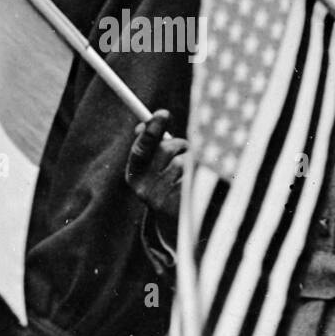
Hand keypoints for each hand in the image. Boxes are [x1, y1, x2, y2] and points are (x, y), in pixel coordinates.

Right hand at [125, 109, 186, 223]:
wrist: (180, 223)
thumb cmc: (168, 183)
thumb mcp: (154, 164)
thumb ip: (151, 143)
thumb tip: (147, 122)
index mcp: (134, 176)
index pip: (140, 149)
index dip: (151, 129)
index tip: (163, 112)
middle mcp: (144, 190)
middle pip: (165, 149)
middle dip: (178, 143)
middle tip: (183, 148)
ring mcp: (164, 200)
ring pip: (184, 161)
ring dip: (191, 160)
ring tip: (190, 173)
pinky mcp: (184, 206)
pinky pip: (197, 175)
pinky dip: (200, 174)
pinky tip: (197, 185)